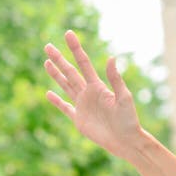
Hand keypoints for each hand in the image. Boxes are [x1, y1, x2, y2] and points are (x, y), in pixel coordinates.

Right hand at [44, 30, 142, 160]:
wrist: (127, 141)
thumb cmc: (129, 120)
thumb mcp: (124, 97)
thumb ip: (115, 78)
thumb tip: (111, 57)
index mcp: (98, 87)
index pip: (84, 63)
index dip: (76, 49)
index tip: (68, 33)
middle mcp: (89, 93)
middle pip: (70, 72)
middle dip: (59, 59)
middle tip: (48, 46)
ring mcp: (83, 106)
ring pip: (66, 86)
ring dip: (56, 75)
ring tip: (47, 62)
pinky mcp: (79, 119)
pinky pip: (65, 108)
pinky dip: (56, 101)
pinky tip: (48, 93)